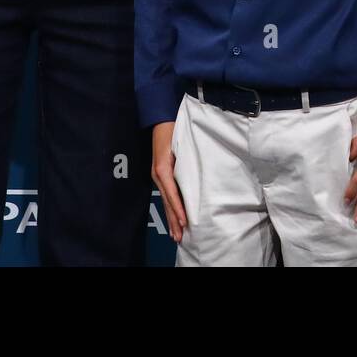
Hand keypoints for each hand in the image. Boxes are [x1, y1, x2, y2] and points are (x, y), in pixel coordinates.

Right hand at [151, 122, 186, 241]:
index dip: (178, 209)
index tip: (185, 222)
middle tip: (180, 237)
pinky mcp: (160, 175)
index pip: (172, 193)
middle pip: (167, 202)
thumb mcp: (180, 144)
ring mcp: (158, 176)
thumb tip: (198, 176)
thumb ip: (187, 160)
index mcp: (163, 169)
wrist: (160, 118)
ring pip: (165, 201)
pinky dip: (170, 208)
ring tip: (176, 235)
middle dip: (174, 220)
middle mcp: (158, 174)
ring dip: (171, 218)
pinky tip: (174, 218)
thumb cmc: (172, 129)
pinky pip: (166, 195)